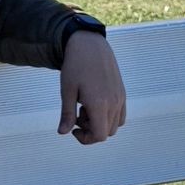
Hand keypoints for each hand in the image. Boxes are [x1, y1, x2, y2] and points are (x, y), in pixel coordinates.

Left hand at [58, 31, 126, 145]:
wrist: (90, 45)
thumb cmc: (75, 66)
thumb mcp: (67, 91)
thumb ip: (67, 114)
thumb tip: (63, 133)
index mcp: (99, 103)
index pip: (100, 135)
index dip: (86, 138)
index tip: (73, 129)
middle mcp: (114, 102)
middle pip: (108, 132)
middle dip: (91, 130)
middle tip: (77, 115)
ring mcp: (120, 97)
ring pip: (115, 125)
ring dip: (100, 123)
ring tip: (86, 107)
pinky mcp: (122, 92)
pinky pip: (120, 114)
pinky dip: (108, 116)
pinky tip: (94, 103)